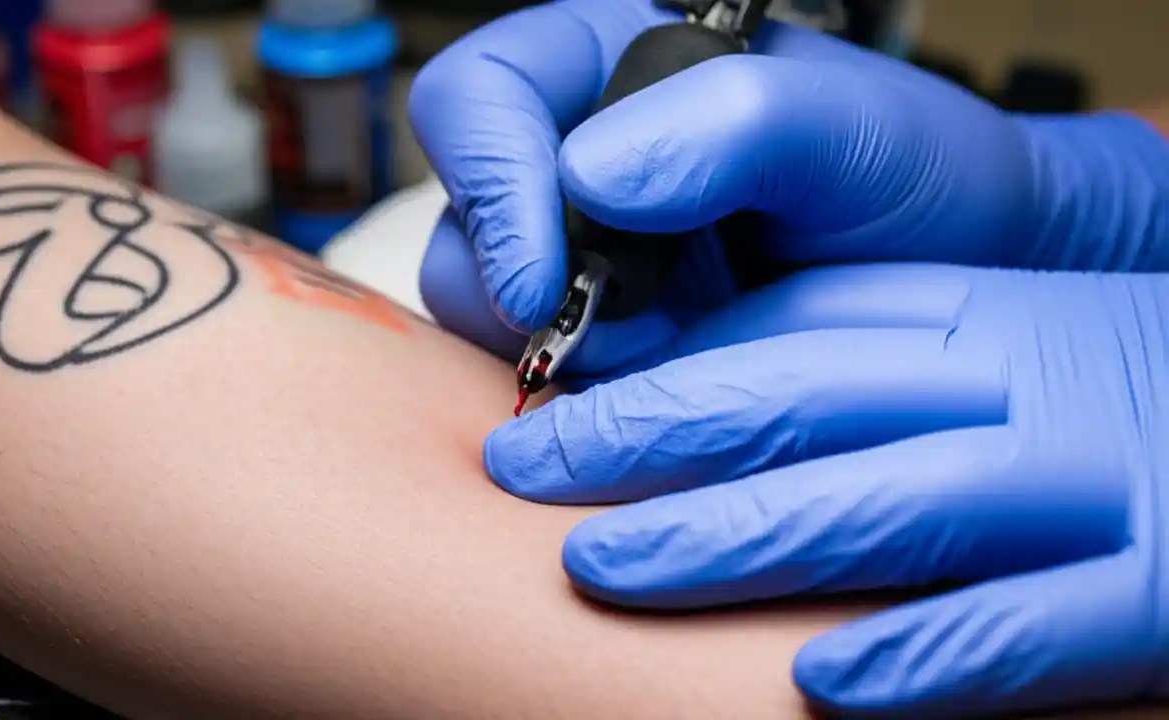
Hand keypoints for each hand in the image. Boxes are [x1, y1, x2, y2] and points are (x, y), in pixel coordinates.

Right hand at [410, 0, 1168, 373]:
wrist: (964, 289)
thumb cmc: (919, 188)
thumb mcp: (854, 132)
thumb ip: (734, 124)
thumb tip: (591, 176)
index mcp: (608, 70)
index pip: (477, 99)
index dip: (489, 184)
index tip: (543, 278)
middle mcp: (574, 163)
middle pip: (462, 224)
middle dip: (533, 293)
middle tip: (643, 327)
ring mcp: (580, 262)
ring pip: (487, 318)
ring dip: (568, 353)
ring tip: (682, 345)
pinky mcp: (598, 347)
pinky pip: (539, 382)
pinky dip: (589, 403)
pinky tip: (671, 383)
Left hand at [484, 264, 1168, 717]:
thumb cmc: (1100, 389)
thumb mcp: (986, 336)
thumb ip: (859, 350)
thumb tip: (693, 390)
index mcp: (967, 315)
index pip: (785, 332)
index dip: (652, 374)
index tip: (539, 407)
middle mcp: (1014, 383)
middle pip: (805, 400)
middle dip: (648, 439)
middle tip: (524, 473)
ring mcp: (1086, 484)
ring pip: (888, 506)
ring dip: (735, 540)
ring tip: (604, 567)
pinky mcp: (1157, 592)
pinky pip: (1027, 631)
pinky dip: (924, 655)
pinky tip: (817, 681)